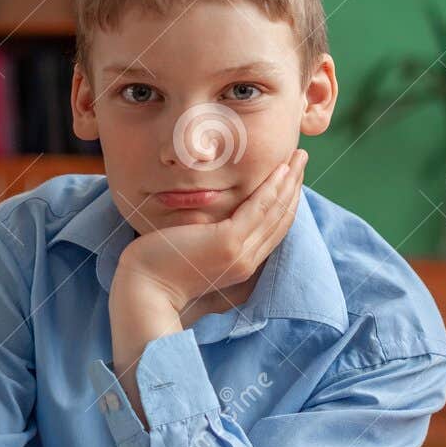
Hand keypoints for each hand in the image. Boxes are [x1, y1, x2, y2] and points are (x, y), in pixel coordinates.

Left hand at [116, 148, 307, 313]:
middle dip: (294, 187)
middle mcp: (246, 261)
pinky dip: (273, 189)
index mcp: (240, 263)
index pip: (272, 229)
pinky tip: (281, 170)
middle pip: (281, 219)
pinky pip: (258, 211)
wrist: (144, 290)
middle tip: (302, 158)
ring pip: (275, 213)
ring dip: (291, 182)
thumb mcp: (191, 252)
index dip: (285, 201)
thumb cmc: (158, 271)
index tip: (291, 176)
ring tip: (299, 156)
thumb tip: (209, 220)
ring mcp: (240, 254)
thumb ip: (207, 238)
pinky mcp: (229, 244)